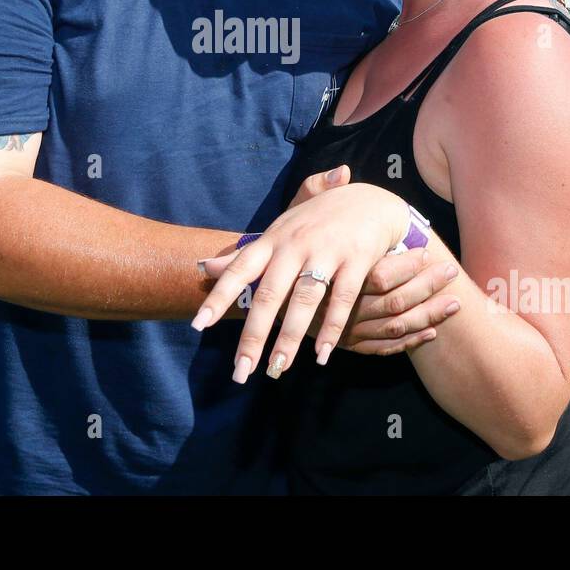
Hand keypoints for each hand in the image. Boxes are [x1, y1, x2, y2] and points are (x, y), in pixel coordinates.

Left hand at [201, 237, 460, 357]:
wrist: (371, 198)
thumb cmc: (318, 219)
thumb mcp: (280, 229)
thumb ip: (244, 252)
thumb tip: (204, 268)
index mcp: (273, 239)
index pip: (239, 269)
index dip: (218, 296)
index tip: (198, 326)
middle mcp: (295, 245)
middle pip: (269, 294)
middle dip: (253, 335)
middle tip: (241, 371)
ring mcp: (327, 251)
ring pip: (304, 300)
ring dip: (290, 338)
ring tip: (277, 369)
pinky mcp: (358, 259)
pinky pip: (343, 299)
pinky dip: (332, 328)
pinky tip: (322, 355)